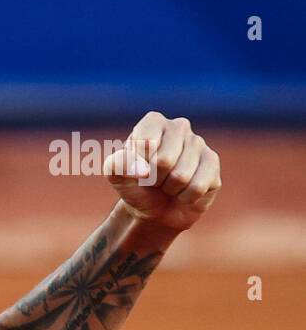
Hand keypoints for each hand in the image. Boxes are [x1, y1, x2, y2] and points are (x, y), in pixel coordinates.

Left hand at [105, 111, 220, 232]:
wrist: (154, 208)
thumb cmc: (134, 185)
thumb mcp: (116, 175)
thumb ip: (118, 165)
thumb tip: (142, 170)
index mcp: (154, 122)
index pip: (144, 143)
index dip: (137, 164)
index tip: (136, 168)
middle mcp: (179, 127)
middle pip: (164, 161)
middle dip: (154, 179)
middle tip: (153, 179)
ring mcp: (199, 143)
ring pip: (181, 176)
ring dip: (169, 188)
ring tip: (167, 184)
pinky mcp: (213, 163)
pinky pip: (198, 187)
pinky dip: (185, 197)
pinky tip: (183, 191)